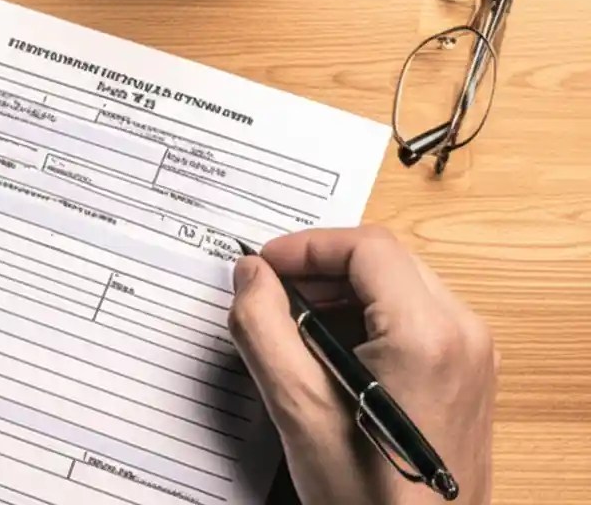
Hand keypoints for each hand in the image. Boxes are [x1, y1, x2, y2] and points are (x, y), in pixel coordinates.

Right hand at [229, 227, 497, 504]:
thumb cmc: (368, 498)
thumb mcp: (296, 407)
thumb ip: (262, 327)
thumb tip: (251, 275)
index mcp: (428, 334)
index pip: (366, 248)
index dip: (306, 247)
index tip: (263, 267)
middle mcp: (464, 335)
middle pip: (385, 261)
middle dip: (321, 269)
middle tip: (271, 295)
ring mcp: (473, 356)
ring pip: (399, 287)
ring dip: (341, 294)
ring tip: (293, 328)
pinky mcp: (468, 376)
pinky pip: (415, 319)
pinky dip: (367, 320)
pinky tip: (328, 355)